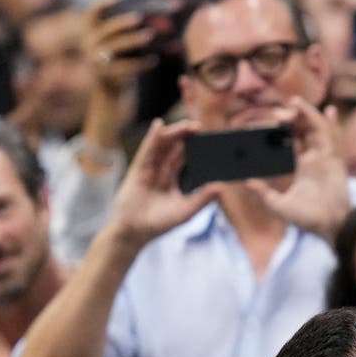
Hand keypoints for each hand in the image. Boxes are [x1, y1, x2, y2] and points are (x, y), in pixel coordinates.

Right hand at [86, 0, 158, 98]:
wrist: (110, 93)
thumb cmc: (121, 63)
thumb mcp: (122, 47)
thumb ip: (133, 33)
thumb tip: (162, 22)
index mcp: (90, 34)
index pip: (91, 15)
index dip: (102, 5)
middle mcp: (89, 45)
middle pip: (107, 30)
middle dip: (123, 22)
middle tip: (140, 18)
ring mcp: (95, 61)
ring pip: (115, 47)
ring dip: (133, 40)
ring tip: (150, 36)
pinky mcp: (105, 76)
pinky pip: (124, 67)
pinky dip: (140, 63)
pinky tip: (154, 60)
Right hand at [101, 119, 222, 251]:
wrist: (134, 232)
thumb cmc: (159, 223)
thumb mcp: (185, 212)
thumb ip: (202, 200)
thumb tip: (221, 188)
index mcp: (175, 179)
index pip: (187, 159)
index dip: (197, 149)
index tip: (210, 139)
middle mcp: (162, 170)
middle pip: (176, 149)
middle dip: (187, 137)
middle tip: (200, 126)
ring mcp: (150, 168)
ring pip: (163, 146)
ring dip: (174, 133)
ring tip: (187, 125)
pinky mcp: (138, 169)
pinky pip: (147, 150)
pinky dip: (152, 138)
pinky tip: (159, 126)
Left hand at [246, 97, 349, 239]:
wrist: (329, 227)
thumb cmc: (307, 219)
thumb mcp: (280, 205)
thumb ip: (264, 193)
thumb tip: (247, 182)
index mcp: (303, 167)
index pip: (291, 142)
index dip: (282, 131)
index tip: (268, 123)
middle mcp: (315, 159)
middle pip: (304, 131)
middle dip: (292, 118)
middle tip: (278, 112)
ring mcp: (326, 158)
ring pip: (316, 129)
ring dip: (306, 114)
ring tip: (294, 102)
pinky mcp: (335, 161)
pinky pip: (332, 138)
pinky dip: (329, 123)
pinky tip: (329, 109)